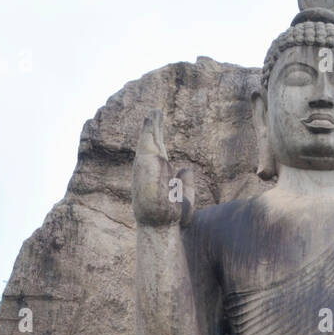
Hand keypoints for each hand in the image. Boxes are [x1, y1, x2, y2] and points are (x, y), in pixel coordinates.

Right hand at [133, 109, 194, 227]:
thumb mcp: (183, 197)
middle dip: (155, 129)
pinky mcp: (146, 161)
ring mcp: (147, 163)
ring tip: (155, 111)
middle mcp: (151, 168)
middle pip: (154, 144)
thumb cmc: (171, 217)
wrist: (160, 223)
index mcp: (159, 176)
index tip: (160, 133)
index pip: (159, 156)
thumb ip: (186, 183)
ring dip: (152, 124)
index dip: (160, 143)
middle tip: (156, 114)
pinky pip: (147, 139)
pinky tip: (151, 116)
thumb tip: (186, 167)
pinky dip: (149, 127)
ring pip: (149, 139)